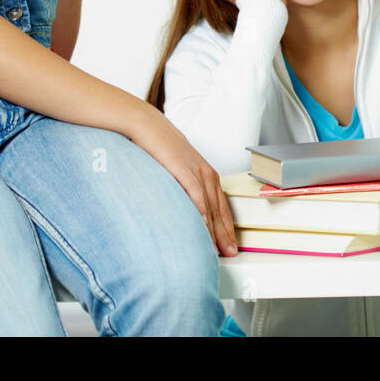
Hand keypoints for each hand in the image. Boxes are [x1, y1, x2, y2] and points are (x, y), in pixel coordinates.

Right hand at [127, 109, 239, 256]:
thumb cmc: (161, 148)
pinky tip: (202, 228)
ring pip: (210, 207)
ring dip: (214, 231)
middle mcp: (207, 175)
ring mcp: (196, 172)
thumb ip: (185, 189)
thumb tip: (184, 212)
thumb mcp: (178, 170)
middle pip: (220, 211)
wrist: (148, 126)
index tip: (230, 247)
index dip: (227, 229)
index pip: (222, 208)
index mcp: (207, 176)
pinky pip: (195, 196)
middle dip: (226, 235)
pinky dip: (200, 214)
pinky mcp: (183, 170)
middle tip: (231, 255)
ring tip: (217, 251)